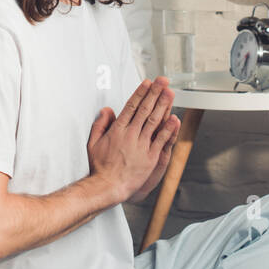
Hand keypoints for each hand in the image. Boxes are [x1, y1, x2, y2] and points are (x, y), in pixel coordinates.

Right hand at [87, 76, 178, 202]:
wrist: (108, 186)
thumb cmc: (100, 167)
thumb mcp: (93, 142)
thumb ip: (100, 124)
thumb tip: (107, 110)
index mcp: (118, 130)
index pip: (131, 106)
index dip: (141, 93)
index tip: (148, 83)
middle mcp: (131, 135)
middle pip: (145, 109)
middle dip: (155, 93)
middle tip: (163, 81)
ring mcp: (141, 146)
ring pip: (154, 121)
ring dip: (163, 105)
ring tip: (169, 93)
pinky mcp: (150, 158)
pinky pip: (161, 140)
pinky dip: (168, 129)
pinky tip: (174, 118)